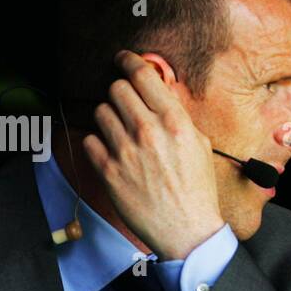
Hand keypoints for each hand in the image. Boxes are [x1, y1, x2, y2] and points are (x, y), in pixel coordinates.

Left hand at [83, 50, 223, 259]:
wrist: (187, 230)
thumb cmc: (197, 189)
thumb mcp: (200, 145)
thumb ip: (178, 116)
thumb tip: (162, 93)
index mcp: (174, 121)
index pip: (142, 74)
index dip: (129, 61)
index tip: (122, 59)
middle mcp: (148, 131)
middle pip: (116, 89)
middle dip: (120, 94)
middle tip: (126, 105)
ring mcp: (125, 150)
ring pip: (100, 111)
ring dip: (109, 118)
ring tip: (120, 133)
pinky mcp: (108, 170)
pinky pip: (90, 140)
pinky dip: (98, 143)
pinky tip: (113, 154)